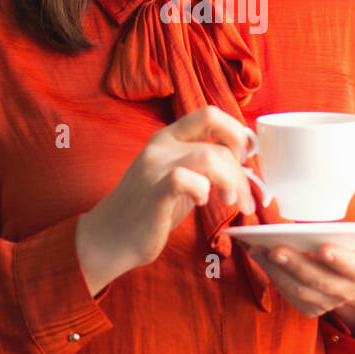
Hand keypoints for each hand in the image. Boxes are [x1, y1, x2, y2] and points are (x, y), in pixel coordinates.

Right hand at [83, 105, 257, 272]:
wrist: (110, 238)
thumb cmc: (149, 209)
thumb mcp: (176, 176)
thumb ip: (202, 163)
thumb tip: (242, 161)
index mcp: (168, 138)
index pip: (209, 114)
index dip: (236, 132)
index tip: (245, 159)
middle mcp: (161, 146)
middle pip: (219, 142)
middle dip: (241, 170)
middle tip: (244, 196)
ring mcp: (156, 168)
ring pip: (210, 157)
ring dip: (231, 182)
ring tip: (231, 203)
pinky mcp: (154, 192)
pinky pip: (186, 178)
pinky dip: (203, 189)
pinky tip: (202, 201)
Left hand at [246, 209, 354, 319]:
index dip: (341, 261)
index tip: (325, 247)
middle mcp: (346, 291)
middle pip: (320, 281)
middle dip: (298, 265)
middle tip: (278, 246)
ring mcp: (325, 299)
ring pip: (298, 289)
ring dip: (277, 270)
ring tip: (259, 248)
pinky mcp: (306, 301)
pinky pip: (285, 293)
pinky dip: (268, 275)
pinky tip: (255, 252)